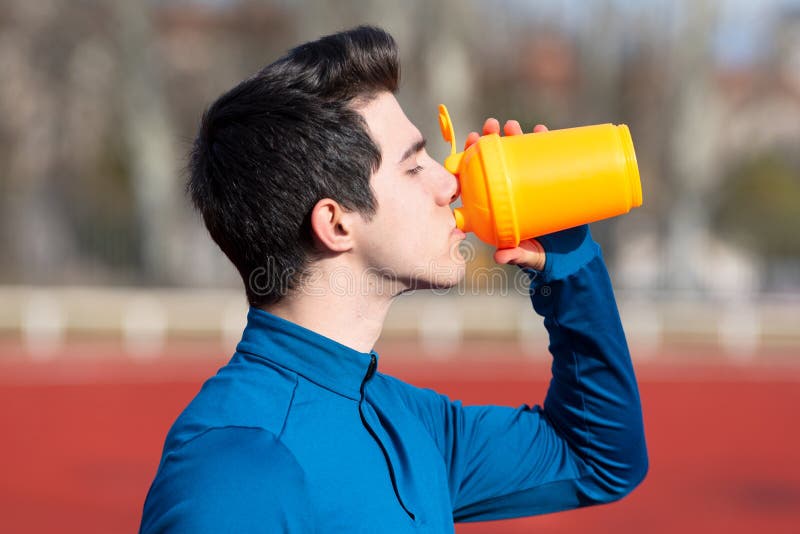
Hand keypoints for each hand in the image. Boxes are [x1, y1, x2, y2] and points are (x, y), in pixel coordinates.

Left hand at [464, 118, 548, 270]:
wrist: (571, 255)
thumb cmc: (541, 257)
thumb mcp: (527, 256)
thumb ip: (515, 255)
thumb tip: (500, 257)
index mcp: (497, 207)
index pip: (478, 177)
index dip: (471, 158)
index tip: (472, 140)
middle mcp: (511, 191)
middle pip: (496, 160)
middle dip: (491, 140)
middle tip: (492, 126)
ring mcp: (530, 185)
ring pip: (518, 154)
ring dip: (514, 136)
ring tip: (513, 126)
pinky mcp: (550, 182)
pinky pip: (544, 158)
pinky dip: (544, 142)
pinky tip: (541, 129)